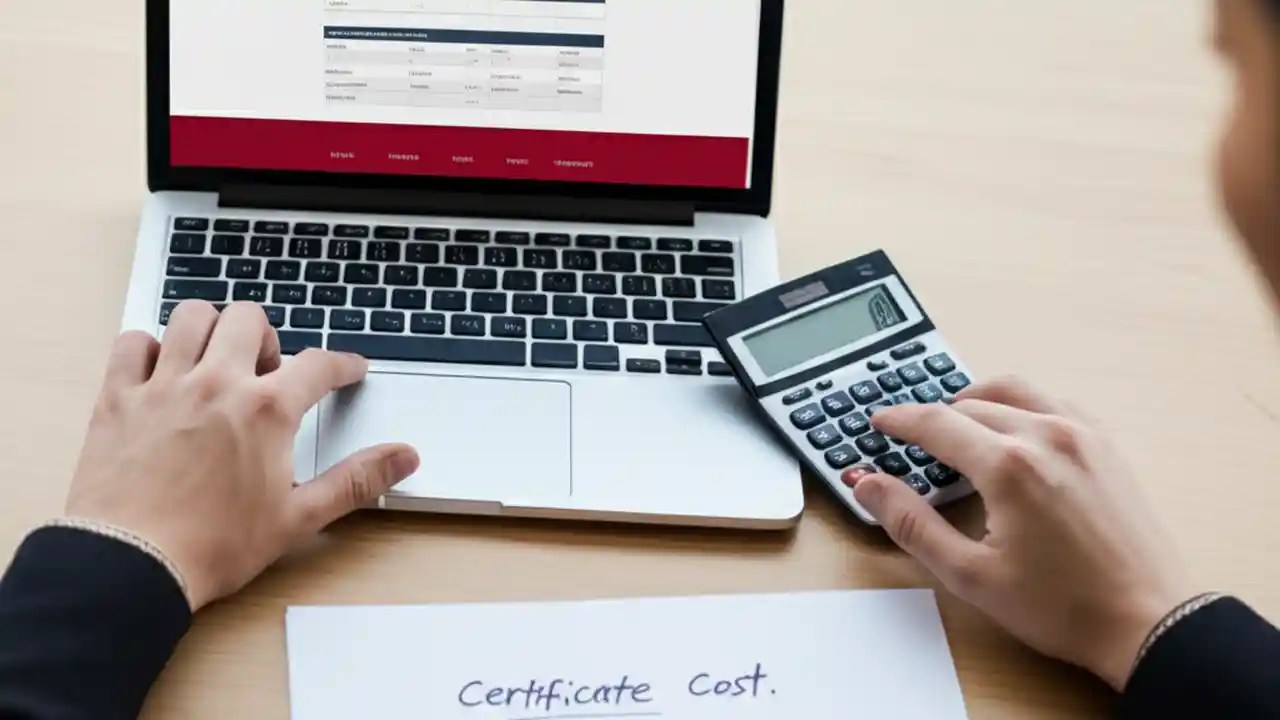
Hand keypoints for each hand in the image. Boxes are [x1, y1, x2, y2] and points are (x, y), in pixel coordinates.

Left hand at [65, 300, 419, 610]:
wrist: (131, 565)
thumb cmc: (214, 546)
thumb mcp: (299, 517)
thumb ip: (356, 481)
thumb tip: (404, 457)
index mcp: (266, 410)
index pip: (319, 365)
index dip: (342, 364)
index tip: (348, 369)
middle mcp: (217, 384)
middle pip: (248, 318)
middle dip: (267, 335)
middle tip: (268, 369)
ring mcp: (163, 386)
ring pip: (190, 317)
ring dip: (210, 329)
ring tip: (217, 359)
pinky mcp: (119, 398)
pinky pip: (131, 343)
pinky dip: (149, 348)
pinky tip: (161, 372)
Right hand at [845, 377, 1194, 690]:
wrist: (1149, 622)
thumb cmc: (1063, 607)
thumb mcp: (970, 574)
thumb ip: (911, 523)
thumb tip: (867, 484)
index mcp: (1009, 466)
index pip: (936, 423)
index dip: (899, 420)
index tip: (878, 421)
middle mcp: (1046, 435)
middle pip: (971, 404)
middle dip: (934, 418)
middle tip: (911, 439)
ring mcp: (1083, 435)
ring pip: (1014, 390)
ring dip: (977, 399)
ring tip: (956, 422)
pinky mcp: (1107, 445)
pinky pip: (1053, 401)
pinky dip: (1021, 403)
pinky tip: (1013, 428)